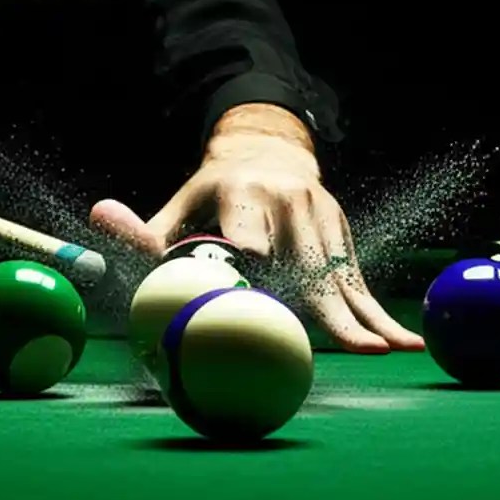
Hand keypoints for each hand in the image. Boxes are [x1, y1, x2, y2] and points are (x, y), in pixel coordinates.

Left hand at [90, 103, 423, 353]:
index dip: (254, 269)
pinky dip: (378, 313)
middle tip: (354, 346)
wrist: (269, 149)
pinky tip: (404, 341)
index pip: (249, 239)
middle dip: (333, 310)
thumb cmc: (215, 191)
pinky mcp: (340, 234)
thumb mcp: (181, 201)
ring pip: (345, 279)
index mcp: (244, 198)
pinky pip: (358, 281)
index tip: (257, 305)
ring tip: (398, 350)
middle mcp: (290, 208)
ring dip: (371, 319)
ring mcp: (322, 220)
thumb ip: (145, 226)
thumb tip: (96, 217)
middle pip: (312, 269)